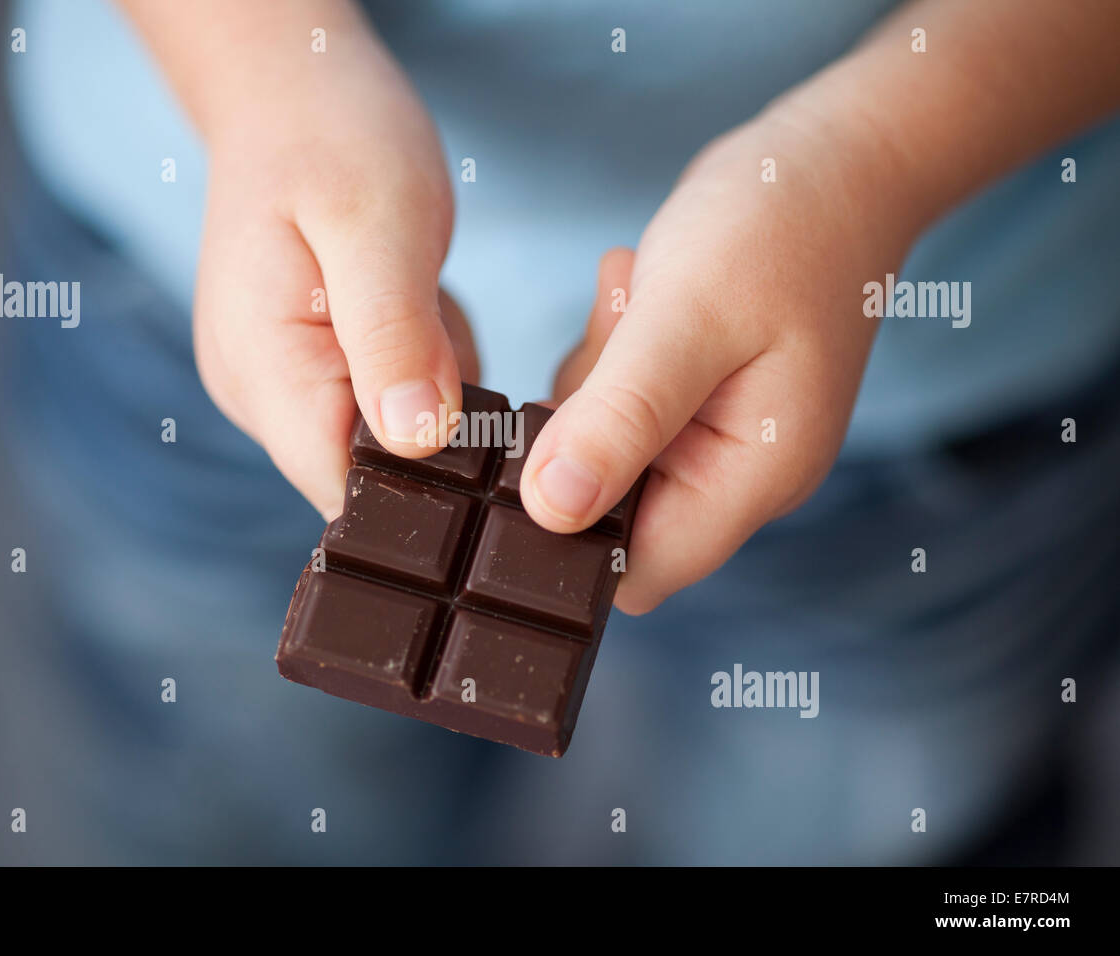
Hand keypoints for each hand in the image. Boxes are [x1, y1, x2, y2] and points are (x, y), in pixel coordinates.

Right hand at [189, 27, 472, 519]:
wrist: (291, 93)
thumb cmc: (332, 139)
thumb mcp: (380, 225)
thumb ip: (395, 336)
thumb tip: (418, 442)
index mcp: (263, 371)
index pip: (345, 489)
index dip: (423, 479)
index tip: (473, 417)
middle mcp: (257, 397)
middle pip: (370, 472)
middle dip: (435, 421)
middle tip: (438, 318)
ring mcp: (276, 386)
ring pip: (388, 438)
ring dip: (431, 384)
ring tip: (418, 296)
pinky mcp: (304, 372)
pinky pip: (385, 403)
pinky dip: (420, 364)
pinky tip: (412, 304)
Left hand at [528, 112, 917, 612]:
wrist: (833, 161)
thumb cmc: (775, 227)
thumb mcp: (686, 319)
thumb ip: (620, 419)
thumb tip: (549, 511)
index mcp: (753, 478)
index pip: (638, 571)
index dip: (572, 531)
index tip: (547, 438)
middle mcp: (736, 476)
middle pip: (609, 508)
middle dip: (585, 426)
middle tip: (620, 334)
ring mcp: (714, 440)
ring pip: (601, 449)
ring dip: (596, 376)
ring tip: (638, 297)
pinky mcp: (691, 403)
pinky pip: (614, 403)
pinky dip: (608, 352)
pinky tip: (638, 290)